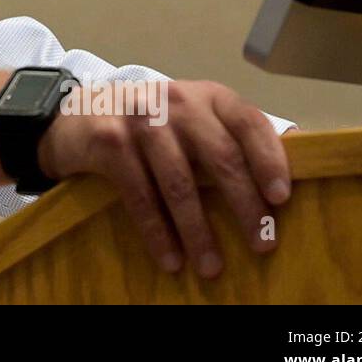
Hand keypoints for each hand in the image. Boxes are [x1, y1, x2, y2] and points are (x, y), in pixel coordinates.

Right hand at [36, 80, 291, 278]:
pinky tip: (169, 258)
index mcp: (206, 96)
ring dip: (199, 231)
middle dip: (244, 206)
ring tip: (211, 266)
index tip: (280, 199)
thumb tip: (283, 171)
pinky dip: (158, 232)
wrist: (77, 116)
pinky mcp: (111, 141)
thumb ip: (225, 135)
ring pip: (180, 182)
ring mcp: (141, 118)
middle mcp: (176, 100)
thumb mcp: (189, 118)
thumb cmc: (146, 124)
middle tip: (261, 244)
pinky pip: (140, 195)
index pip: (248, 122)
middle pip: (221, 157)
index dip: (269, 160)